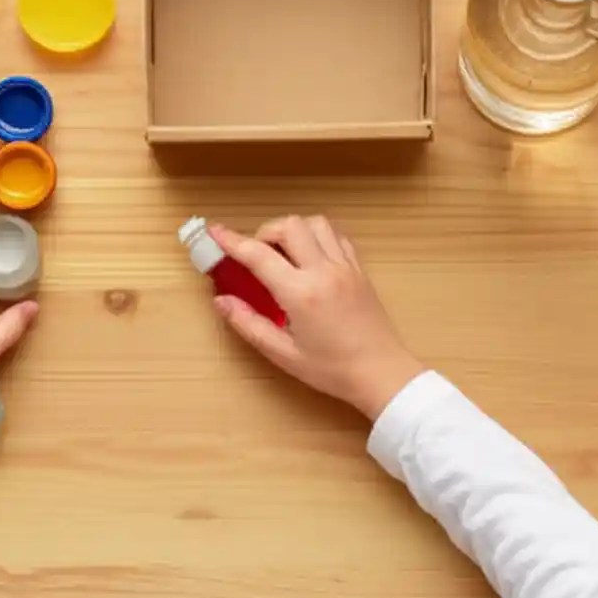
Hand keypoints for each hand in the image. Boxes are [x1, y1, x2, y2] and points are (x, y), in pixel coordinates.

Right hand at [210, 216, 424, 419]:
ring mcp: (345, 267)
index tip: (215, 231)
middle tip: (255, 254)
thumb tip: (222, 301)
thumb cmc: (332, 370)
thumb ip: (249, 324)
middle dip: (264, 232)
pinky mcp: (359, 270)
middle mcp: (324, 272)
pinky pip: (337, 236)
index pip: (258, 255)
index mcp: (301, 294)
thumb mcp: (283, 354)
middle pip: (289, 225)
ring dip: (293, 229)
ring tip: (283, 253)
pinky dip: (317, 236)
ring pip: (316, 223)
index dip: (232, 240)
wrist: (382, 374)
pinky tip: (309, 256)